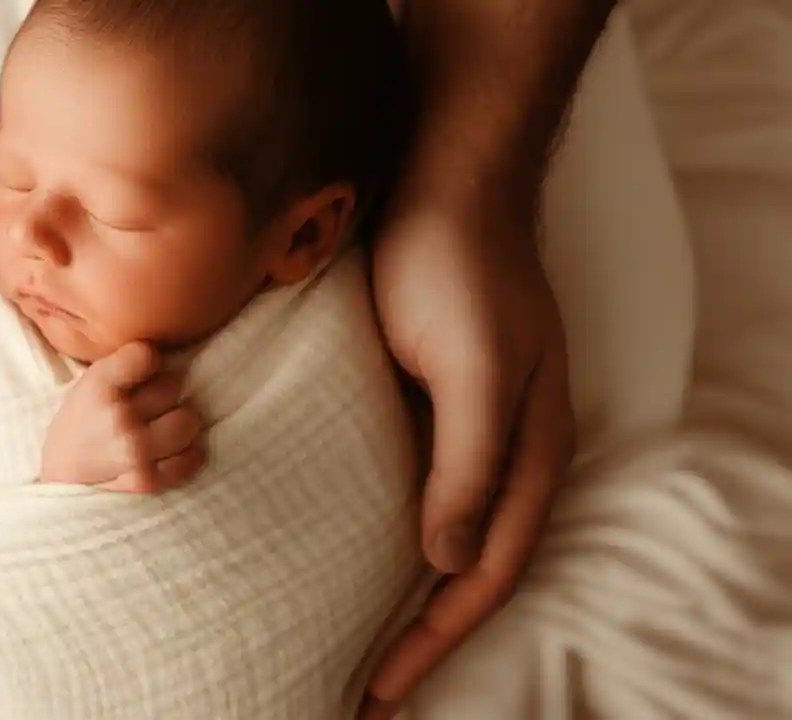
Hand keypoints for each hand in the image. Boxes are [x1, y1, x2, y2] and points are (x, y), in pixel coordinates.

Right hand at [42, 342, 205, 492]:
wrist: (62, 479)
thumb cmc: (81, 423)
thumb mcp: (88, 383)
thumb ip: (125, 366)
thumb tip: (167, 352)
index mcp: (98, 386)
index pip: (147, 354)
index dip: (149, 360)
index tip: (142, 369)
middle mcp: (118, 417)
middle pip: (173, 385)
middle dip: (167, 391)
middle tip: (153, 402)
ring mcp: (135, 451)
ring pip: (188, 421)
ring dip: (180, 421)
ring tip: (165, 425)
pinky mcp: (148, 481)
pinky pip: (190, 459)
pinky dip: (187, 453)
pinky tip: (173, 449)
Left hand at [360, 196, 575, 717]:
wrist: (441, 189)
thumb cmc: (456, 269)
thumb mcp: (469, 366)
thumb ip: (467, 462)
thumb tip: (448, 561)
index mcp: (529, 453)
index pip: (486, 574)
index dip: (437, 639)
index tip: (382, 690)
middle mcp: (503, 455)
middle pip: (467, 574)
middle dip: (422, 640)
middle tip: (367, 697)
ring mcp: (465, 434)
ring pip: (442, 543)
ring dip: (407, 602)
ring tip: (361, 653)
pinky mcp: (424, 411)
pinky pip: (413, 496)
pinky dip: (388, 544)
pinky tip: (354, 564)